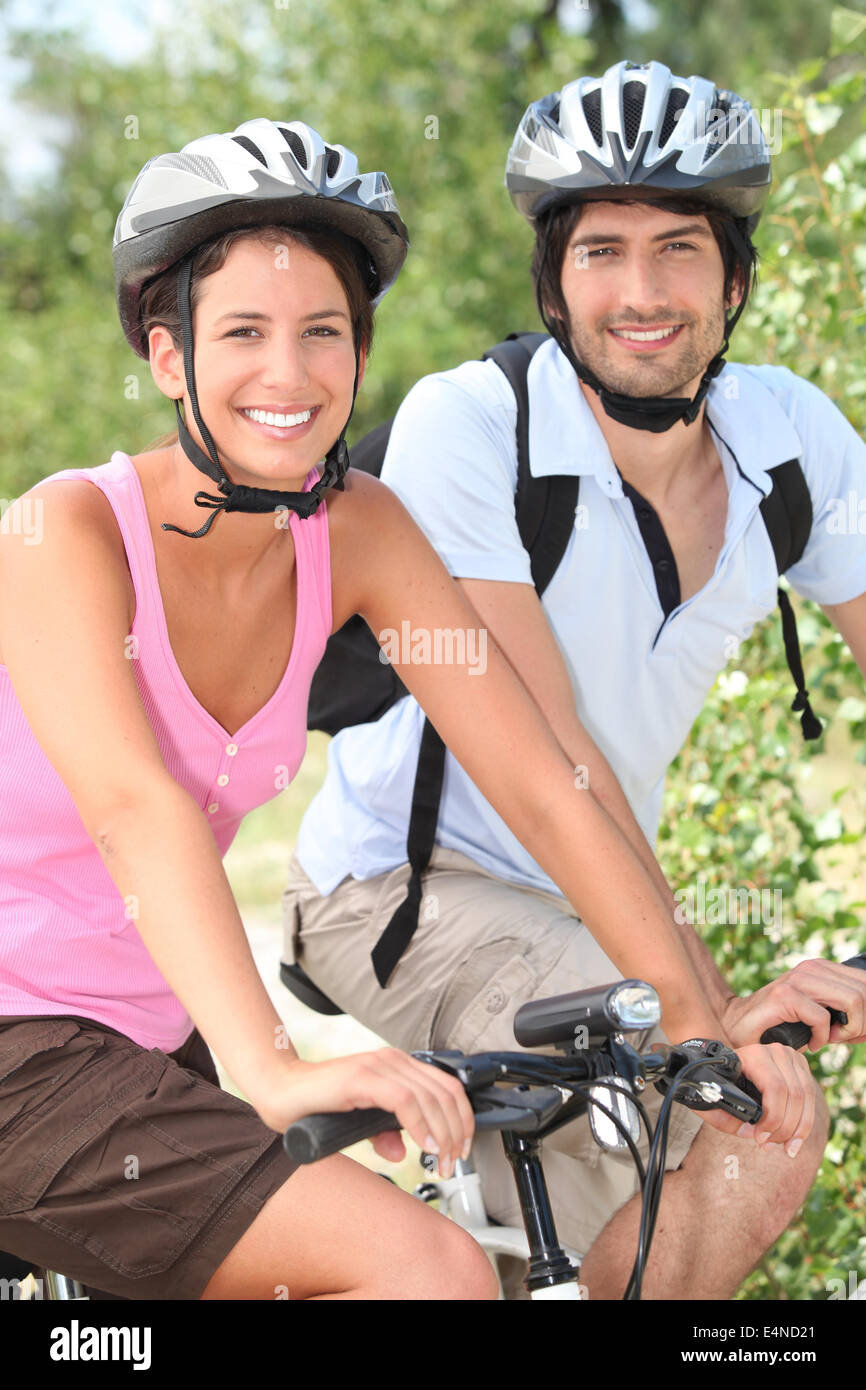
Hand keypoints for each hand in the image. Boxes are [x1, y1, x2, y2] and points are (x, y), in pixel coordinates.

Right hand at [254, 1048, 474, 1175]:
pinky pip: (403, 1101)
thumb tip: (402, 1152)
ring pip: (430, 1097)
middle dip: (457, 1132)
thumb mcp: (360, 1123)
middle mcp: (391, 1060)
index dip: (463, 1118)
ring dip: (443, 1134)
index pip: (447, 1086)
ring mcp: (377, 1066)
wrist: (280, 1091)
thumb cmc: (316, 1104)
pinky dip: (420, 1125)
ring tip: (441, 1161)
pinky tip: (422, 1146)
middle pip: (446, 1093)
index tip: (462, 1148)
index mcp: (397, 1066)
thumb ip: (382, 1132)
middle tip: (453, 1162)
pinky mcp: (361, 1077)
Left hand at [696, 1041, 815, 1156]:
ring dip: (798, 1128)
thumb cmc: (717, 1081)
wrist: (725, 1063)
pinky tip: (795, 1139)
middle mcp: (776, 1052)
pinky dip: (805, 1121)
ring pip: (806, 1097)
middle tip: (769, 1146)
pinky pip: (810, 1097)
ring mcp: (791, 1057)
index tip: (760, 1138)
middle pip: (794, 1095)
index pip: (775, 1088)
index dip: (772, 1118)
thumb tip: (750, 1132)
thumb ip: (723, 1118)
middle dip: (785, 1128)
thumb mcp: (711, 1097)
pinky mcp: (800, 1067)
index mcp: (754, 1055)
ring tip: (785, 1148)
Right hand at [723, 959, 865, 1050]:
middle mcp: (809, 968)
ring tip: (827, 1039)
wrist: (735, 1027)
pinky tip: (810, 1044)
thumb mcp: (816, 1015)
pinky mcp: (783, 995)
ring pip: (852, 1001)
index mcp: (820, 969)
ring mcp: (796, 979)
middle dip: (862, 1023)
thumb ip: (841, 1013)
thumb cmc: (777, 1027)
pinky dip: (821, 1037)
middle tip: (840, 1038)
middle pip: (864, 991)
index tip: (852, 1031)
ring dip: (846, 1030)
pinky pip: (823, 1018)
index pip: (864, 981)